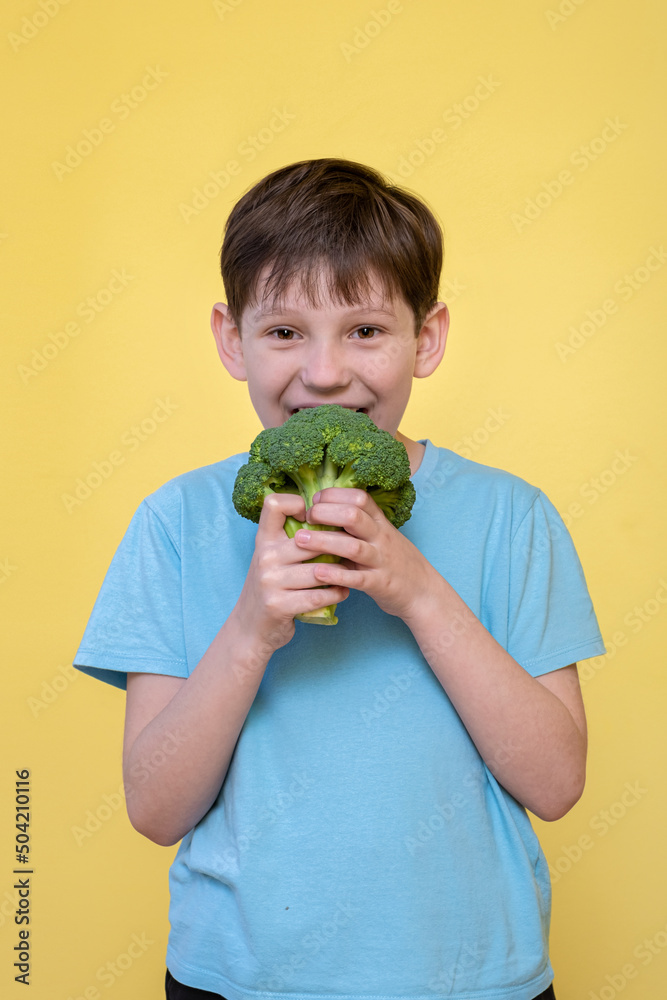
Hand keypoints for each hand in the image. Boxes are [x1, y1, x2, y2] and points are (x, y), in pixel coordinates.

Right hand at [232, 492, 350, 651]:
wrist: (250, 627)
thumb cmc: (271, 587)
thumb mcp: (272, 557)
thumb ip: (290, 538)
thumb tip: (327, 513)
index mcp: (263, 540)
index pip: (274, 504)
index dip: (297, 503)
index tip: (313, 519)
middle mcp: (265, 557)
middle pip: (310, 539)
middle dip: (336, 544)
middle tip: (352, 548)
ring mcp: (270, 582)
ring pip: (319, 570)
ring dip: (341, 573)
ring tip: (350, 572)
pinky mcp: (279, 605)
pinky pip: (319, 596)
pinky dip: (337, 593)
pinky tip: (342, 591)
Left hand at [294, 488, 435, 622]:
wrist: (425, 593)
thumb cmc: (397, 562)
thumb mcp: (382, 537)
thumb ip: (360, 525)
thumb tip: (326, 510)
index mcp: (381, 524)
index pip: (359, 498)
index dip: (335, 494)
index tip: (315, 499)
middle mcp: (382, 538)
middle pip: (353, 516)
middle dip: (326, 512)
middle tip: (306, 517)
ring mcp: (381, 561)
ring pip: (352, 547)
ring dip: (324, 541)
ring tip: (300, 540)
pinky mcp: (379, 584)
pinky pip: (357, 579)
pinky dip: (337, 575)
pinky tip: (318, 573)